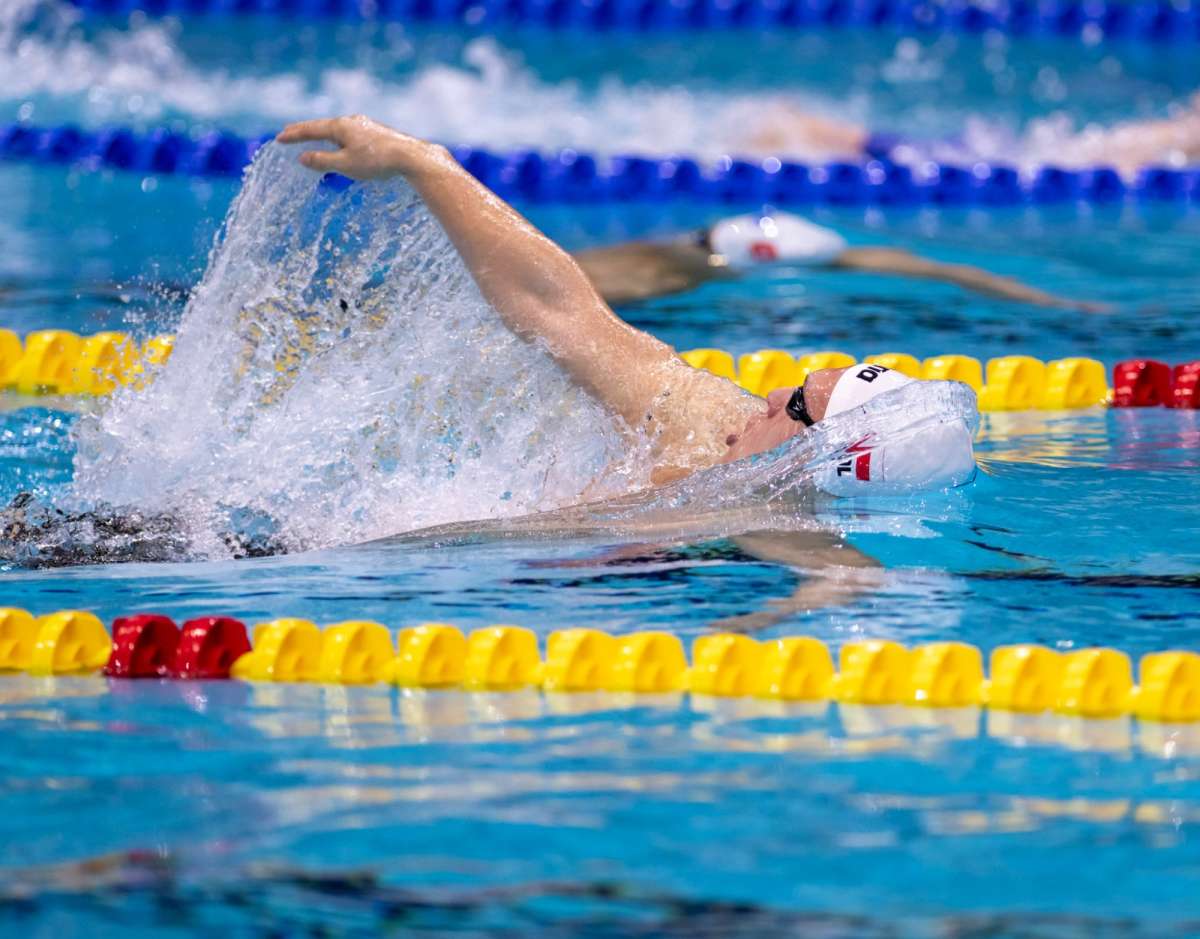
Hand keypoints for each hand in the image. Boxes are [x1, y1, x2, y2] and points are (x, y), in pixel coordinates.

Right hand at [276, 115, 438, 180]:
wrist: (410, 157)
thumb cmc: (377, 162)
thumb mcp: (345, 165)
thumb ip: (322, 161)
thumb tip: (302, 158)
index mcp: (340, 126)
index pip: (311, 130)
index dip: (294, 135)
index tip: (279, 138)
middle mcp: (351, 121)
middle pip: (323, 126)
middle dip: (306, 131)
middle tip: (289, 133)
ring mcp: (365, 126)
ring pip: (338, 130)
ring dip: (323, 135)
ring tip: (313, 139)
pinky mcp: (376, 133)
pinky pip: (350, 135)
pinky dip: (338, 139)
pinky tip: (342, 144)